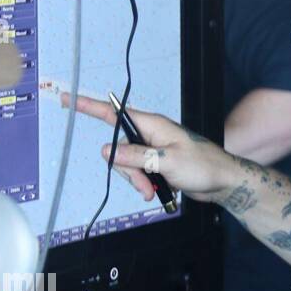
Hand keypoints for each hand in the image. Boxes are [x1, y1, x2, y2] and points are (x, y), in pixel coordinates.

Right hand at [62, 93, 236, 202]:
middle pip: (118, 149)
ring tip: (154, 191)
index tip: (68, 99)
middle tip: (146, 184)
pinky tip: (156, 191)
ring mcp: (152, 150)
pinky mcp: (155, 164)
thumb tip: (107, 151)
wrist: (222, 182)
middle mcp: (149, 134)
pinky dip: (143, 184)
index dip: (89, 106)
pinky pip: (137, 173)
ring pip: (126, 165)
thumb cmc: (203, 165)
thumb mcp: (168, 162)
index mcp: (152, 125)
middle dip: (127, 170)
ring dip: (137, 180)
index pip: (114, 113)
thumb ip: (137, 157)